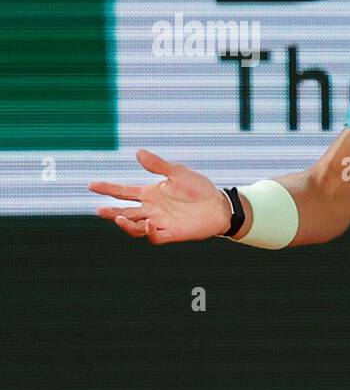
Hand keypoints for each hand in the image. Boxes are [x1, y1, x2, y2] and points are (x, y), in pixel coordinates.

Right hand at [88, 149, 232, 244]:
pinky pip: (155, 237)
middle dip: (110, 213)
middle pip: (125, 212)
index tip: (91, 185)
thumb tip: (138, 153)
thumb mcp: (178, 173)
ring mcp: (160, 222)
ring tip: (119, 218)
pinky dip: (149, 232)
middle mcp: (151, 209)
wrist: (219, 205)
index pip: (123, 192)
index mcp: (150, 193)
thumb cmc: (200, 188)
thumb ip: (158, 165)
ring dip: (126, 224)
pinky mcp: (172, 233)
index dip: (107, 189)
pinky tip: (148, 223)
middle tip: (99, 210)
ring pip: (135, 227)